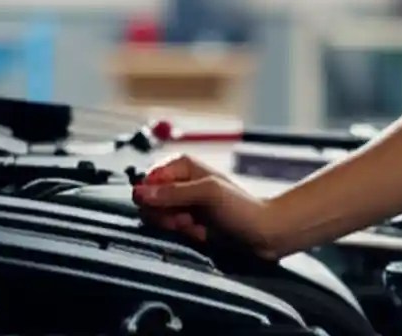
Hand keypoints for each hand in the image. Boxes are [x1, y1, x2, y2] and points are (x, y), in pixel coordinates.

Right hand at [131, 154, 278, 257]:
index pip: (147, 180)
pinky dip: (182, 235)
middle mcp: (178, 183)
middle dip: (166, 215)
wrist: (262, 234)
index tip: (174, 206)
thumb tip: (139, 193)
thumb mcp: (208, 194)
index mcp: (182, 166)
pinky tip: (199, 234)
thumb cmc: (241, 208)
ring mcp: (180, 205)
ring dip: (175, 227)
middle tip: (188, 219)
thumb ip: (172, 193)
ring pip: (156, 218)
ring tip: (196, 226)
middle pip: (148, 202)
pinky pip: (167, 231)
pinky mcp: (184, 224)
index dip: (156, 197)